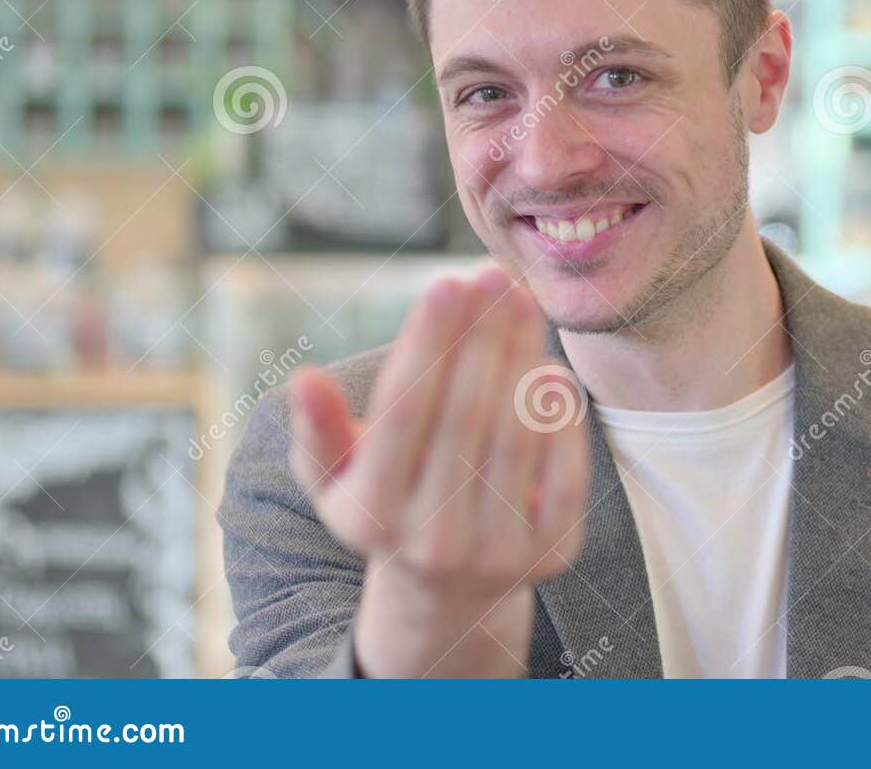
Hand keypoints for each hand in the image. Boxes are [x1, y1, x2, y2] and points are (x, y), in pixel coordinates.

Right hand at [287, 266, 589, 676]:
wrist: (447, 596)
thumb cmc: (386, 507)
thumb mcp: (335, 480)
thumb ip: (318, 430)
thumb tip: (304, 378)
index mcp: (374, 514)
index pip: (406, 410)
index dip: (429, 342)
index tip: (444, 280)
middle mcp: (436, 540)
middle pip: (467, 414)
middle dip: (484, 334)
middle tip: (493, 274)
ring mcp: (499, 551)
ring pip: (517, 437)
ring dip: (524, 359)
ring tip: (523, 304)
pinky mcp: (553, 555)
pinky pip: (566, 474)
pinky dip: (561, 419)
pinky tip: (554, 370)